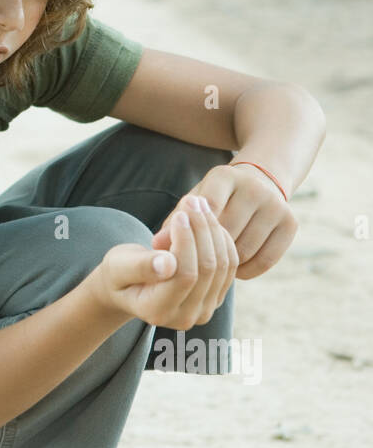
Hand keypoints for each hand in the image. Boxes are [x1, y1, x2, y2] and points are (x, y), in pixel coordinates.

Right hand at [93, 194, 237, 328]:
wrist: (129, 284)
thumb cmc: (120, 271)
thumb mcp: (119, 266)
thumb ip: (140, 266)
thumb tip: (167, 264)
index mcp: (158, 311)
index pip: (185, 275)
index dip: (186, 242)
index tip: (179, 214)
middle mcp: (185, 317)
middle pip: (208, 269)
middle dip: (202, 230)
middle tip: (193, 200)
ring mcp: (204, 310)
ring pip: (223, 265)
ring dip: (214, 230)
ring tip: (199, 205)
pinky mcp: (215, 297)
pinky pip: (230, 265)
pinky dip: (221, 239)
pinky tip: (207, 221)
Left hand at [152, 163, 298, 279]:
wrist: (260, 182)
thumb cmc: (215, 199)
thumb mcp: (194, 202)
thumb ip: (175, 223)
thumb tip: (157, 246)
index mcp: (224, 176)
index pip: (207, 208)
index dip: (193, 234)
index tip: (180, 252)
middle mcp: (254, 187)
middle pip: (226, 233)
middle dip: (207, 253)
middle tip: (195, 266)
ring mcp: (276, 205)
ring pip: (244, 250)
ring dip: (225, 265)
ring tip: (212, 268)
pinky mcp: (291, 223)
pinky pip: (265, 260)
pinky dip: (246, 271)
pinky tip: (233, 270)